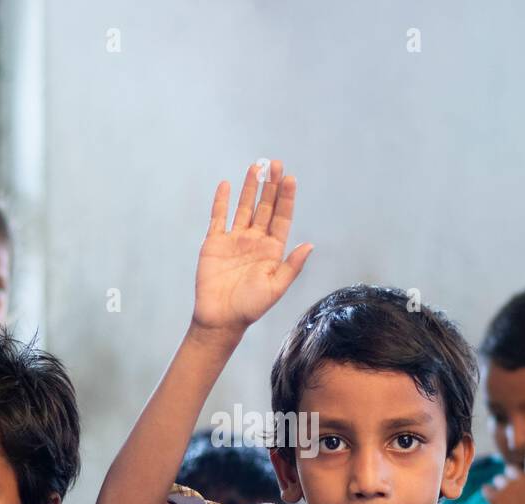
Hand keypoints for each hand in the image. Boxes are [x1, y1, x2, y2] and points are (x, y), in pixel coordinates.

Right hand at [191, 159, 312, 336]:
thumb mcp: (276, 288)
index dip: (286, 198)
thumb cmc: (250, 307)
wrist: (221, 318)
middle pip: (265, 207)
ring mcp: (234, 240)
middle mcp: (255, 241)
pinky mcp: (214, 243)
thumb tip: (309, 245)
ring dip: (250, 188)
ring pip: (244, 207)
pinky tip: (226, 185)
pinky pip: (219, 217)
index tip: (290, 178)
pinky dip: (222, 201)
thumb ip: (292, 266)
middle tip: (275, 164)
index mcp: (272, 250)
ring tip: (256, 166)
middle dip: (270, 185)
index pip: (281, 218)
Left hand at [481, 447, 524, 503]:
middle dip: (509, 479)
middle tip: (513, 495)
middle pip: (509, 469)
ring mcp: (508, 487)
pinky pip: (486, 489)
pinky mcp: (495, 497)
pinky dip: (489, 495)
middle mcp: (521, 480)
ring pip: (498, 480)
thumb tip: (512, 471)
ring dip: (500, 489)